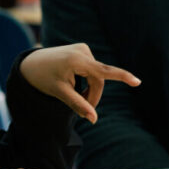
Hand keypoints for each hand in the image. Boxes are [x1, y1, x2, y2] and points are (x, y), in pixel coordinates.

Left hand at [19, 44, 139, 123]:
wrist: (31, 64)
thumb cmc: (43, 79)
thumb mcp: (59, 93)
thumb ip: (77, 105)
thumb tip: (93, 119)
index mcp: (76, 61)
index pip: (103, 72)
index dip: (122, 77)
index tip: (137, 82)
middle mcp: (83, 51)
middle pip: (98, 80)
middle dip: (93, 96)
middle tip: (83, 112)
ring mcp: (83, 49)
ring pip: (96, 76)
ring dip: (90, 90)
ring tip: (77, 98)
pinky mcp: (83, 50)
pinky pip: (92, 70)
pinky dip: (87, 81)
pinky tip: (76, 85)